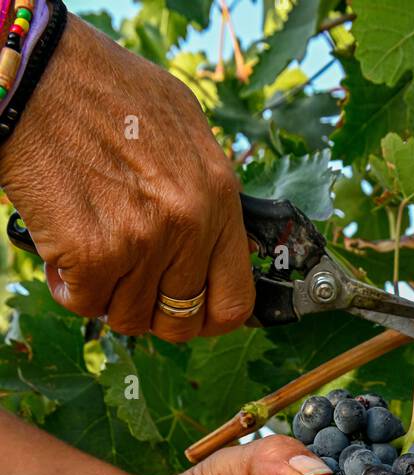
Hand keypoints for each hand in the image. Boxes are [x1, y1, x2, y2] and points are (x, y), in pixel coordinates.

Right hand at [0, 14, 253, 340]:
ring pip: (131, 318)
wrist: (38, 73)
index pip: (236, 300)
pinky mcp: (95, 253)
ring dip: (107, 295)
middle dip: (152, 312)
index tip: (186, 310)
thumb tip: (213, 244)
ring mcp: (144, 241)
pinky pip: (86, 303)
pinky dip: (69, 285)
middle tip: (128, 283)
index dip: (208, 316)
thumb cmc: (104, 92)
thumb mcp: (182, 129)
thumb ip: (204, 193)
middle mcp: (189, 224)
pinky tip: (62, 250)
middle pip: (181, 322)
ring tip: (91, 251)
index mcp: (219, 196)